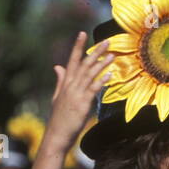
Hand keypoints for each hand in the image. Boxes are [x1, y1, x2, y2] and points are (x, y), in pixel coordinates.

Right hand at [44, 33, 112, 153]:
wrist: (56, 134)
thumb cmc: (59, 117)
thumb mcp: (57, 96)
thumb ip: (60, 80)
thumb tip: (57, 66)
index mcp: (65, 83)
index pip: (72, 60)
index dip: (78, 46)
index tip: (82, 33)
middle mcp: (70, 85)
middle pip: (84, 65)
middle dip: (95, 52)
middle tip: (107, 41)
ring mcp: (76, 94)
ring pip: (90, 75)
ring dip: (102, 64)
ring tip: (112, 55)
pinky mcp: (82, 104)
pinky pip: (93, 90)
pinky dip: (101, 82)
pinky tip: (109, 75)